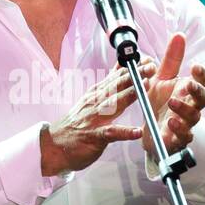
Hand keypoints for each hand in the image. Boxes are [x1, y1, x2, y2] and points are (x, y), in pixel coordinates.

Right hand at [41, 61, 157, 175]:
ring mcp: (94, 118)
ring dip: (130, 94)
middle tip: (150, 67)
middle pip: (116, 85)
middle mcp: (95, 102)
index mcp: (96, 93)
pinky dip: (124, 132)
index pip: (116, 76)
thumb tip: (121, 67)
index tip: (147, 60)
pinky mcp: (94, 136)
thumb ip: (108, 85)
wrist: (54, 145)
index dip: (132, 67)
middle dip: (134, 75)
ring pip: (114, 103)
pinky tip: (136, 132)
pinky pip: (111, 133)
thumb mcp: (92, 99)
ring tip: (144, 87)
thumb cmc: (77, 123)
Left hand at [140, 32, 204, 158]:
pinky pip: (184, 136)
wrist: (149, 129)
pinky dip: (178, 130)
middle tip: (189, 85)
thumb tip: (179, 35)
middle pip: (203, 99)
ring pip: (194, 117)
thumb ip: (172, 59)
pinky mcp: (178, 139)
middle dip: (197, 91)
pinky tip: (170, 123)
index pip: (203, 81)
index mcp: (188, 90)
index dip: (202, 75)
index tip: (195, 66)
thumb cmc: (159, 102)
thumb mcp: (162, 78)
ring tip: (172, 103)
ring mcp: (187, 123)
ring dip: (185, 110)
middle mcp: (191, 106)